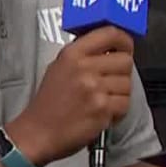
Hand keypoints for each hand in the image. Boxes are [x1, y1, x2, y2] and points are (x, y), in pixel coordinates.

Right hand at [8, 26, 134, 163]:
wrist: (38, 133)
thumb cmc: (48, 103)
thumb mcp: (59, 67)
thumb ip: (83, 54)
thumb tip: (110, 46)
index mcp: (73, 54)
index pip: (110, 34)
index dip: (125, 41)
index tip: (126, 47)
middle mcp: (84, 68)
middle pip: (125, 60)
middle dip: (123, 72)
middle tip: (112, 80)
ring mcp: (94, 88)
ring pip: (128, 83)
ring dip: (120, 93)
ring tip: (103, 99)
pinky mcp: (102, 109)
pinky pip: (125, 103)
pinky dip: (118, 110)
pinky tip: (103, 112)